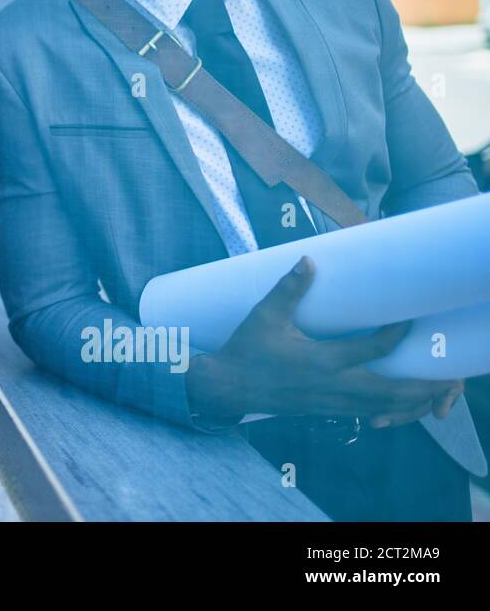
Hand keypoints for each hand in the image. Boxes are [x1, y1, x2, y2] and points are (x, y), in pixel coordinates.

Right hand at [185, 256, 462, 428]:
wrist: (228, 387)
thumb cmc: (247, 349)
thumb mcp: (265, 315)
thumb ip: (289, 289)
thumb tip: (307, 260)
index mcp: (321, 360)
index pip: (373, 349)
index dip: (397, 335)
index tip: (410, 320)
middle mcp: (333, 385)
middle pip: (391, 391)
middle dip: (422, 385)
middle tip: (448, 375)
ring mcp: (331, 403)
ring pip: (384, 408)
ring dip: (412, 402)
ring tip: (435, 393)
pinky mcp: (327, 411)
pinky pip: (369, 415)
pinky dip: (391, 412)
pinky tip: (401, 406)